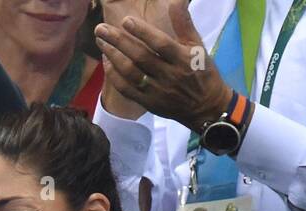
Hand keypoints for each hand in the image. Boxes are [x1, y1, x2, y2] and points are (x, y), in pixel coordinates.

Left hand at [95, 0, 232, 131]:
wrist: (204, 107)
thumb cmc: (201, 71)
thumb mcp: (197, 46)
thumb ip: (184, 24)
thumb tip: (175, 1)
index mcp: (183, 58)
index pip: (160, 43)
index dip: (143, 32)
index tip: (126, 20)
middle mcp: (169, 75)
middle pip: (140, 57)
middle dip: (118, 41)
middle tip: (101, 29)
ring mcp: (156, 90)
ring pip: (130, 73)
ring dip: (112, 56)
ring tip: (101, 41)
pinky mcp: (147, 102)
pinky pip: (126, 89)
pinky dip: (114, 76)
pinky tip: (106, 63)